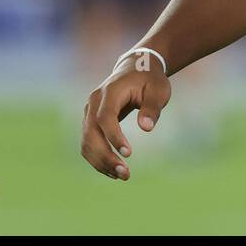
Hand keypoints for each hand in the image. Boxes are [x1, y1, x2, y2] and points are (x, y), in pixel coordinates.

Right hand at [80, 55, 171, 179]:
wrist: (135, 68)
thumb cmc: (150, 80)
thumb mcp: (158, 89)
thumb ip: (152, 107)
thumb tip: (146, 128)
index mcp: (110, 91)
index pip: (105, 117)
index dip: (114, 136)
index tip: (129, 154)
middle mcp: (94, 102)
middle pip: (91, 133)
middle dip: (105, 156)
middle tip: (125, 174)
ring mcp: (88, 112)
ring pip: (86, 142)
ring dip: (100, 162)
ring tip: (122, 176)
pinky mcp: (89, 122)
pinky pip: (88, 144)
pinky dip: (97, 159)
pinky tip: (113, 171)